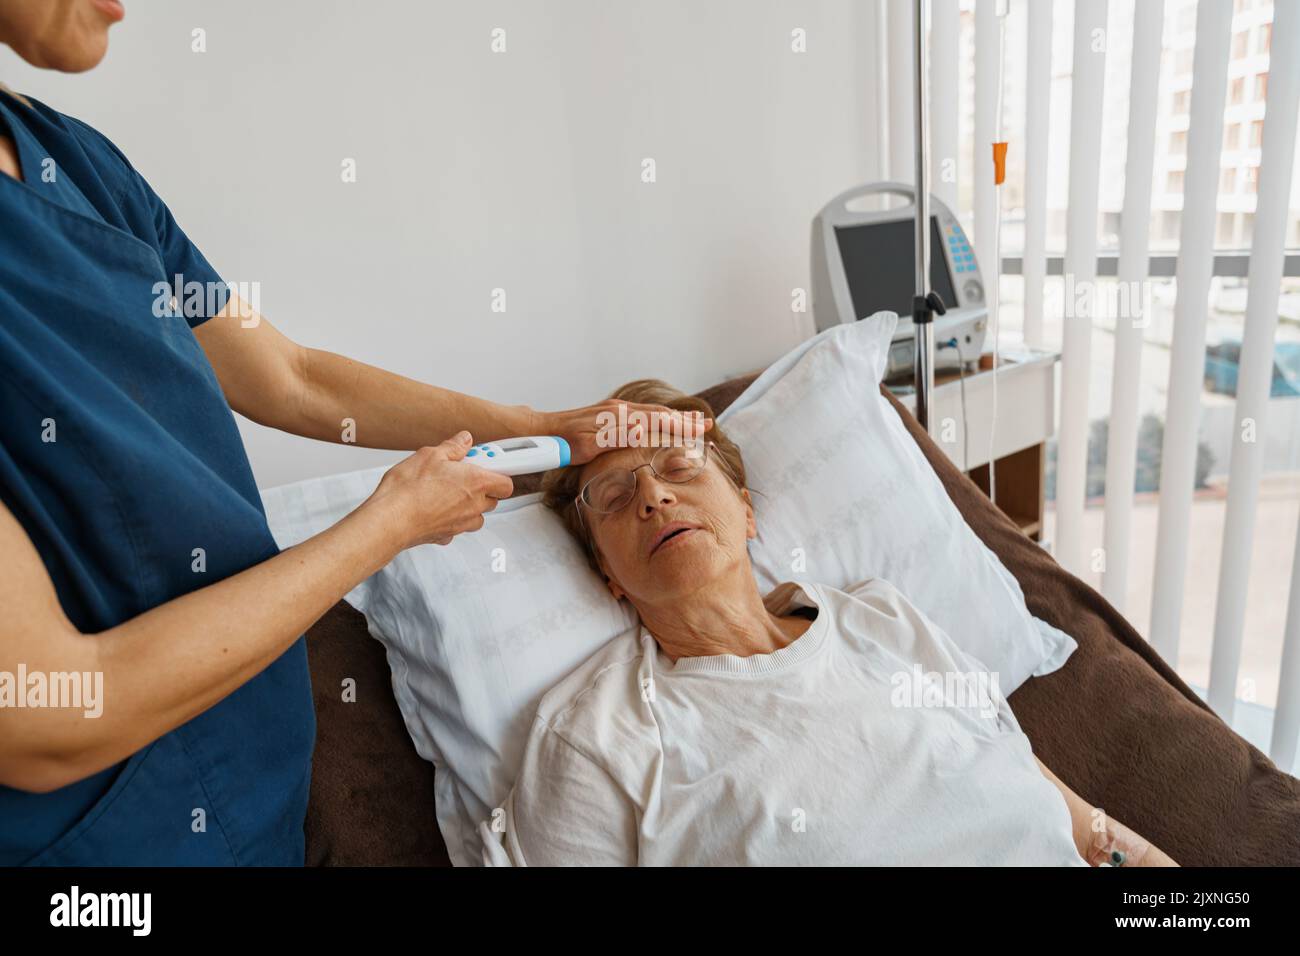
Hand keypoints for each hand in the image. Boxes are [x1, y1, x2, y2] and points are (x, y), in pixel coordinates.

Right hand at [364, 431, 513, 548]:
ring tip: (446, 491)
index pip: (506, 482)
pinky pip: (456, 526)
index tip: (486, 464)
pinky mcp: (446, 535)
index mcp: (476, 483)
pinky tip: (434, 508)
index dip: (498, 473)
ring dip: (468, 504)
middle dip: (482, 487)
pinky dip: (450, 519)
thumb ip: (453, 447)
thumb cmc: (409, 489)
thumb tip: (464, 440)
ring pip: (476, 515)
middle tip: (462, 474)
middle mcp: (474, 506)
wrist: (390, 520)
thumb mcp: (430, 455)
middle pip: (492, 499)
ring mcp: (462, 523)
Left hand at [538, 401, 712, 465]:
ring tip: (692, 422)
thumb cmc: (565, 442)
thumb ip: (616, 436)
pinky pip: (641, 413)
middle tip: (708, 425)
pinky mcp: (609, 413)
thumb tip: (642, 430)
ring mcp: (615, 410)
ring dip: (674, 417)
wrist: (544, 431)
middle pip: (659, 413)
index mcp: (619, 417)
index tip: (702, 430)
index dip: (681, 426)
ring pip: (652, 412)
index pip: (658, 420)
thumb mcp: (589, 444)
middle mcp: (620, 410)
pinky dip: (658, 417)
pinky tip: (662, 421)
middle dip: (684, 420)